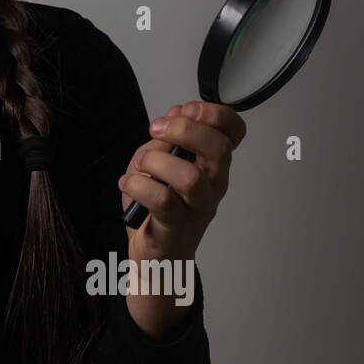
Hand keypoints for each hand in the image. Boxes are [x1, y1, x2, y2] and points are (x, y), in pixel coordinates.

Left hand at [118, 100, 246, 266]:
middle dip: (183, 129)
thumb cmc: (156, 206)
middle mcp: (213, 185)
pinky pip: (162, 201)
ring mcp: (198, 208)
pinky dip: (138, 185)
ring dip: (157, 162)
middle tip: (156, 130)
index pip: (234, 132)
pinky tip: (129, 184)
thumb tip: (175, 114)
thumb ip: (166, 138)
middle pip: (218, 149)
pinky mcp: (176, 227)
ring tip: (141, 165)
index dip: (216, 114)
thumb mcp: (157, 161)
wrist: (155, 254)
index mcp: (212, 164)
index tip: (187, 109)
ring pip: (191, 178)